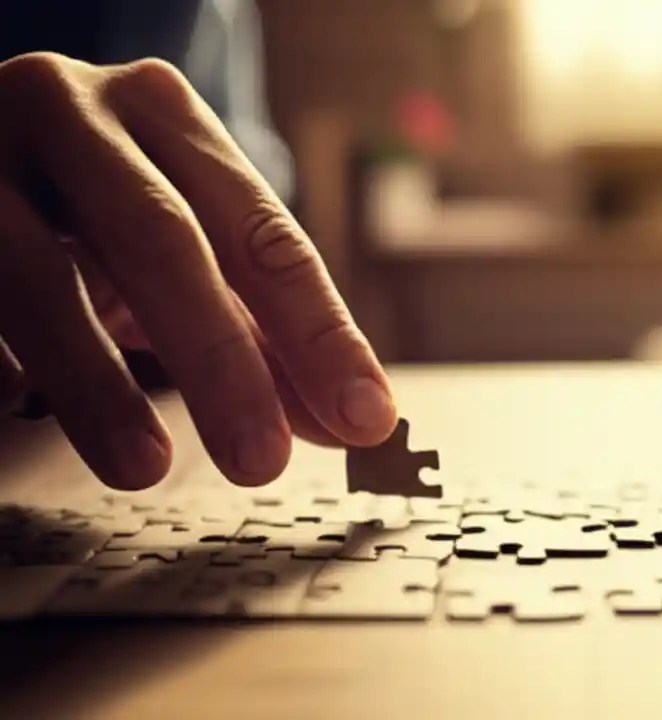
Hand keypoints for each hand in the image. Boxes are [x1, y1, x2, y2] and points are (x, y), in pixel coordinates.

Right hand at [0, 53, 397, 488]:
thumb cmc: (86, 203)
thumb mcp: (182, 243)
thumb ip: (262, 329)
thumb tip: (345, 422)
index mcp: (165, 114)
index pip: (264, 233)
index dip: (320, 331)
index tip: (365, 417)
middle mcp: (72, 111)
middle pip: (162, 239)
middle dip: (220, 360)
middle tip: (260, 461)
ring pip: (38, 276)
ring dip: (97, 384)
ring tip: (144, 467)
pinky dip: (3, 364)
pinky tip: (19, 408)